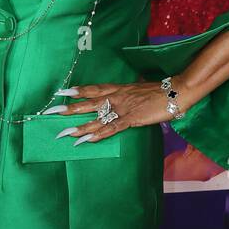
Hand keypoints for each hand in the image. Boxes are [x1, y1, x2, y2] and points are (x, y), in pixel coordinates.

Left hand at [43, 79, 174, 144]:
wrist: (177, 91)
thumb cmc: (160, 91)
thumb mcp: (139, 90)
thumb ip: (127, 94)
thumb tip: (121, 98)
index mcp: (118, 89)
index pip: (93, 89)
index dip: (77, 90)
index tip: (61, 92)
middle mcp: (117, 97)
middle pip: (89, 102)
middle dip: (69, 108)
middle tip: (51, 112)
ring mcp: (123, 108)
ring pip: (97, 117)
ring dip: (79, 125)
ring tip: (63, 132)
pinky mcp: (132, 118)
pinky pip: (112, 128)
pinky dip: (98, 134)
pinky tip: (86, 140)